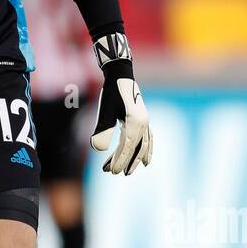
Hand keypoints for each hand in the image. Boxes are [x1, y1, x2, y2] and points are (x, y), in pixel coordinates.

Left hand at [88, 32, 153, 174]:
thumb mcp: (104, 110)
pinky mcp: (144, 119)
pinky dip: (148, 151)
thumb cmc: (111, 91)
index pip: (126, 147)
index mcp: (135, 122)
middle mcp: (144, 124)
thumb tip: (97, 149)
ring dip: (135, 160)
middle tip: (114, 173)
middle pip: (136, 149)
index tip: (110, 171)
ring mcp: (146, 122)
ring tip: (127, 172)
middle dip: (125, 162)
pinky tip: (146, 161)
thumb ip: (102, 129)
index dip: (119, 160)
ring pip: (143, 146)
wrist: (121, 74)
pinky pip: (149, 139)